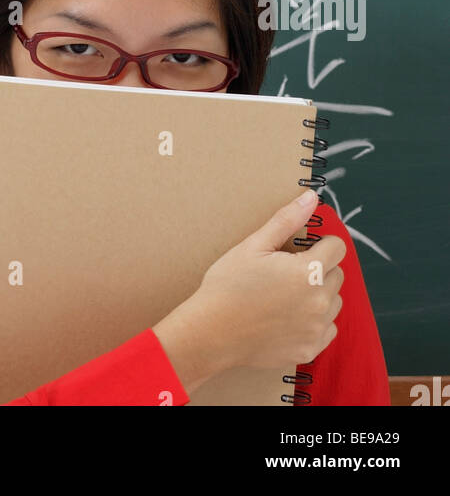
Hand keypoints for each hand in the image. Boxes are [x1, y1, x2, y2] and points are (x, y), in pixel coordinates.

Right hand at [152, 189, 344, 391]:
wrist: (211, 333)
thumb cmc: (228, 285)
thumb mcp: (253, 245)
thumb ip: (287, 220)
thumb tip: (311, 197)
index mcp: (308, 272)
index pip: (337, 247)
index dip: (319, 244)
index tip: (301, 249)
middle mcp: (319, 302)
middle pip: (337, 275)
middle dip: (319, 269)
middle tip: (286, 273)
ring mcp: (316, 329)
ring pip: (333, 302)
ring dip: (319, 296)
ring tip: (286, 295)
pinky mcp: (310, 350)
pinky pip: (327, 329)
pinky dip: (314, 322)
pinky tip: (288, 318)